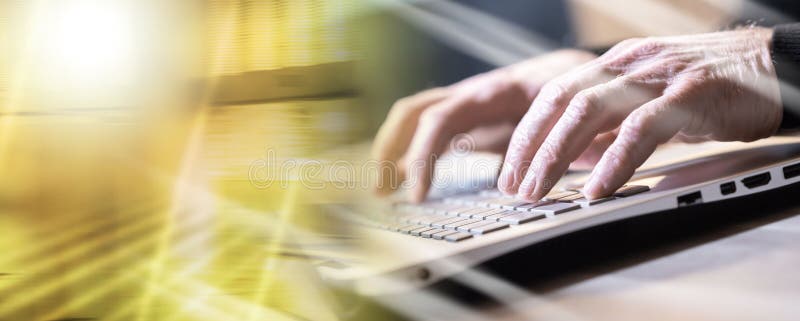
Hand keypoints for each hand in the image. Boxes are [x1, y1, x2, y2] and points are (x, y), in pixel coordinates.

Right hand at [371, 49, 596, 201]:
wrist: (586, 76)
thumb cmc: (579, 95)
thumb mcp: (570, 118)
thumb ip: (545, 145)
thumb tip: (522, 181)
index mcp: (494, 92)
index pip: (441, 120)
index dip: (423, 157)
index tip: (418, 195)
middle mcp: (473, 95)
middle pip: (415, 113)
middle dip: (390, 149)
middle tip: (380, 190)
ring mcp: (470, 106)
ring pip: (418, 121)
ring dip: (396, 152)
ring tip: (383, 190)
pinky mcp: (473, 120)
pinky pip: (434, 134)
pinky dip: (418, 157)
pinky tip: (413, 183)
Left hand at [498, 27, 781, 200]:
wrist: (774, 69)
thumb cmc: (711, 87)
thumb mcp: (650, 101)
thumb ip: (612, 125)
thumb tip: (575, 158)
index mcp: (616, 64)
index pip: (555, 96)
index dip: (527, 133)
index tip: (511, 169)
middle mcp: (629, 64)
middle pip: (562, 104)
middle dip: (531, 148)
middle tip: (514, 186)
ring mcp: (657, 76)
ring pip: (590, 111)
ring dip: (557, 155)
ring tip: (540, 191)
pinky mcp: (689, 94)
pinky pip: (642, 128)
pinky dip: (615, 159)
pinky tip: (598, 186)